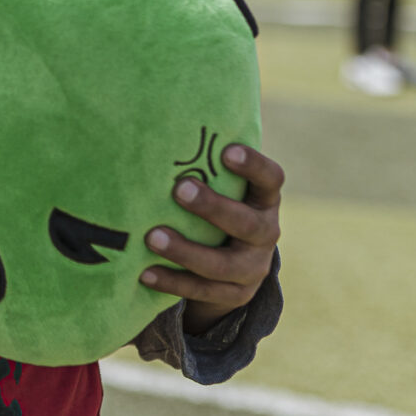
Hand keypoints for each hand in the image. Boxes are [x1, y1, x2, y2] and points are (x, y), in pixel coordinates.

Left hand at [139, 144, 282, 336]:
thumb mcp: (223, 188)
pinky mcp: (234, 295)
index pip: (271, 179)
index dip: (253, 166)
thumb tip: (161, 119)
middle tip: (179, 190)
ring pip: (222, 265)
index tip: (226, 151)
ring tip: (152, 237)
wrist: (232, 266)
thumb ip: (206, 167)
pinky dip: (172, 282)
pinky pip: (203, 291)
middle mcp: (265, 233)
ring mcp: (252, 268)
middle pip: (246, 223)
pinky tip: (144, 272)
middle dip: (213, 207)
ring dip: (186, 251)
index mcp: (264, 200)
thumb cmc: (215, 207)